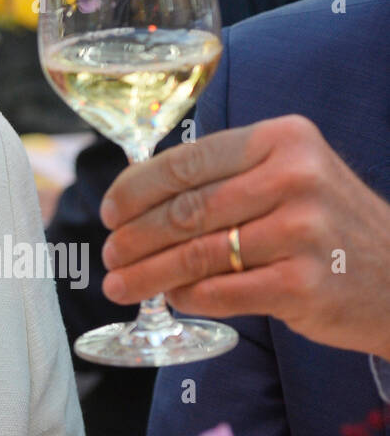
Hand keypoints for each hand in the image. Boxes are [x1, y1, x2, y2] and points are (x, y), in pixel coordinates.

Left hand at [99, 115, 389, 358]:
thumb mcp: (289, 173)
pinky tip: (170, 297)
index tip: (109, 211)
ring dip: (147, 272)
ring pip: (196, 253)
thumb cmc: (327, 221)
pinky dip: (186, 296)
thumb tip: (135, 194)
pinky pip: (221, 291)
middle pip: (186, 210)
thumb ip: (225, 173)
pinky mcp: (303, 285)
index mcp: (283, 139)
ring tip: (120, 282)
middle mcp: (295, 178)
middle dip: (135, 236)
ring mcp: (302, 233)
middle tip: (109, 252)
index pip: (186, 162)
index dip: (135, 189)